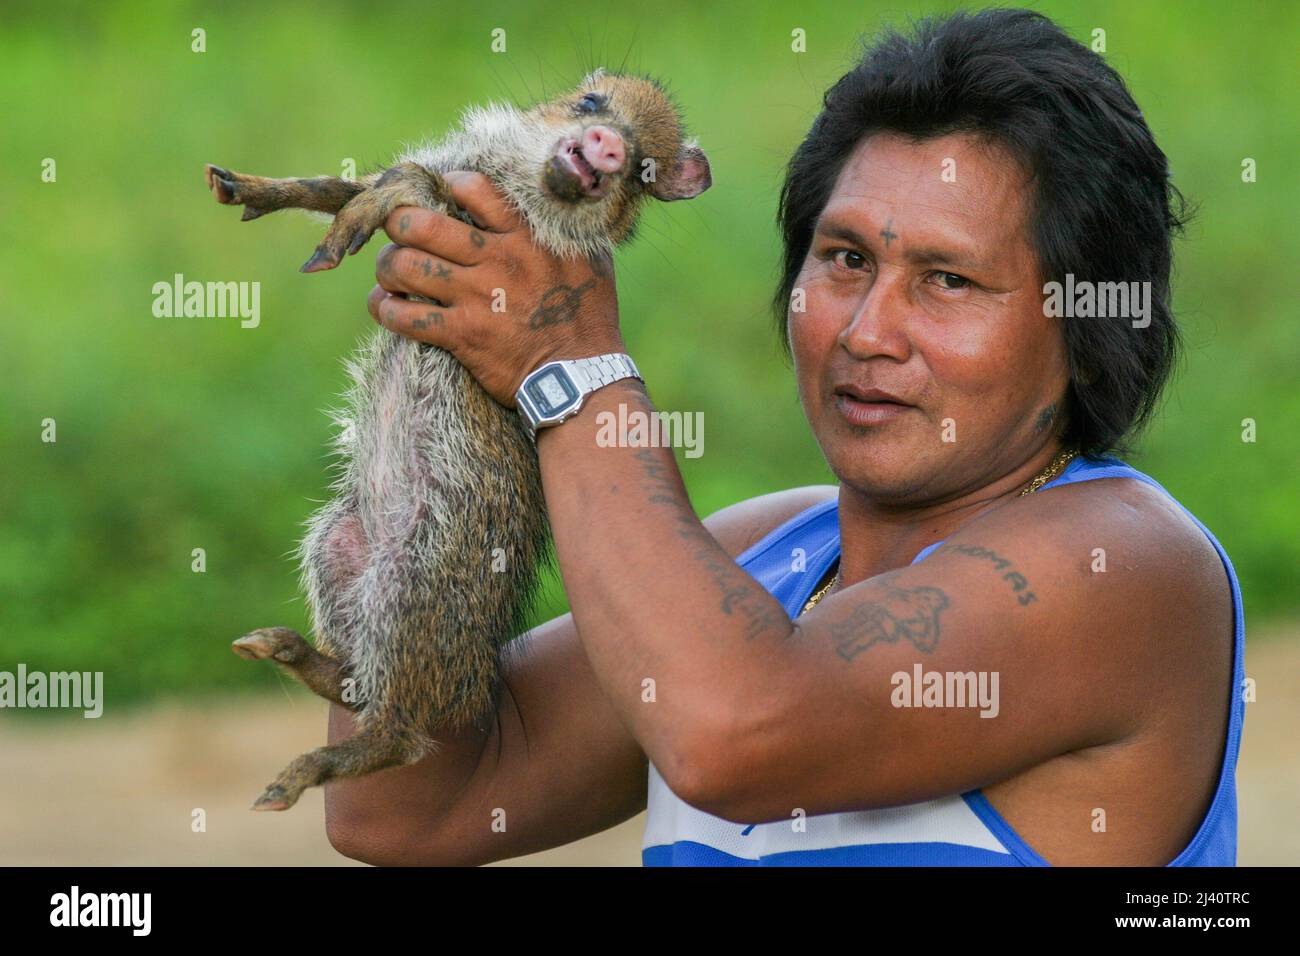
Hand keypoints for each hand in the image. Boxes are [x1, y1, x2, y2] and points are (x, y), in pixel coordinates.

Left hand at [367, 171, 623, 406]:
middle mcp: (497, 260)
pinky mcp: (461, 334)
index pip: (472, 189)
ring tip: (390, 272)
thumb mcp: (590, 257)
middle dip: (399, 223)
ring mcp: (476, 298)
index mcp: (526, 235)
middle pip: (422, 224)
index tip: (438, 197)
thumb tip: (554, 201)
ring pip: (405, 266)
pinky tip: (385, 306)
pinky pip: (405, 316)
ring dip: (388, 267)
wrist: (583, 374)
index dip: (445, 186)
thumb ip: (566, 227)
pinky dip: (386, 308)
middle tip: (399, 232)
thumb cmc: (589, 314)